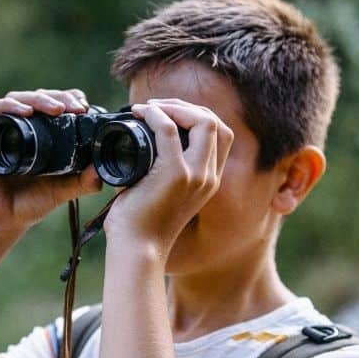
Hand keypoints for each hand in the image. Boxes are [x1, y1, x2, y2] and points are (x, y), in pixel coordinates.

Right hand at [0, 89, 102, 239]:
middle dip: (58, 96)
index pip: (52, 103)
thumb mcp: (62, 191)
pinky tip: (25, 111)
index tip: (83, 107)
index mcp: (37, 134)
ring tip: (57, 109)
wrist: (1, 223)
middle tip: (75, 107)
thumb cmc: (27, 205)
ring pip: (16, 99)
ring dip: (38, 99)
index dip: (68, 98)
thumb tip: (102, 171)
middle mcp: (18, 128)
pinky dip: (8, 106)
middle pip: (36, 97)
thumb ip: (83, 182)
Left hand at [103, 99, 231, 252]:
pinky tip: (141, 114)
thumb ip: (163, 173)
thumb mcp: (162, 195)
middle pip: (216, 123)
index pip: (221, 136)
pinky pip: (169, 129)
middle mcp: (208, 177)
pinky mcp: (175, 174)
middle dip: (188, 107)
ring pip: (202, 120)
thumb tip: (140, 146)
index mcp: (209, 181)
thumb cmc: (141, 226)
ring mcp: (195, 175)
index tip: (170, 115)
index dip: (198, 116)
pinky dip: (155, 115)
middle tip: (159, 107)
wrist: (137, 250)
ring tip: (151, 108)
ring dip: (175, 107)